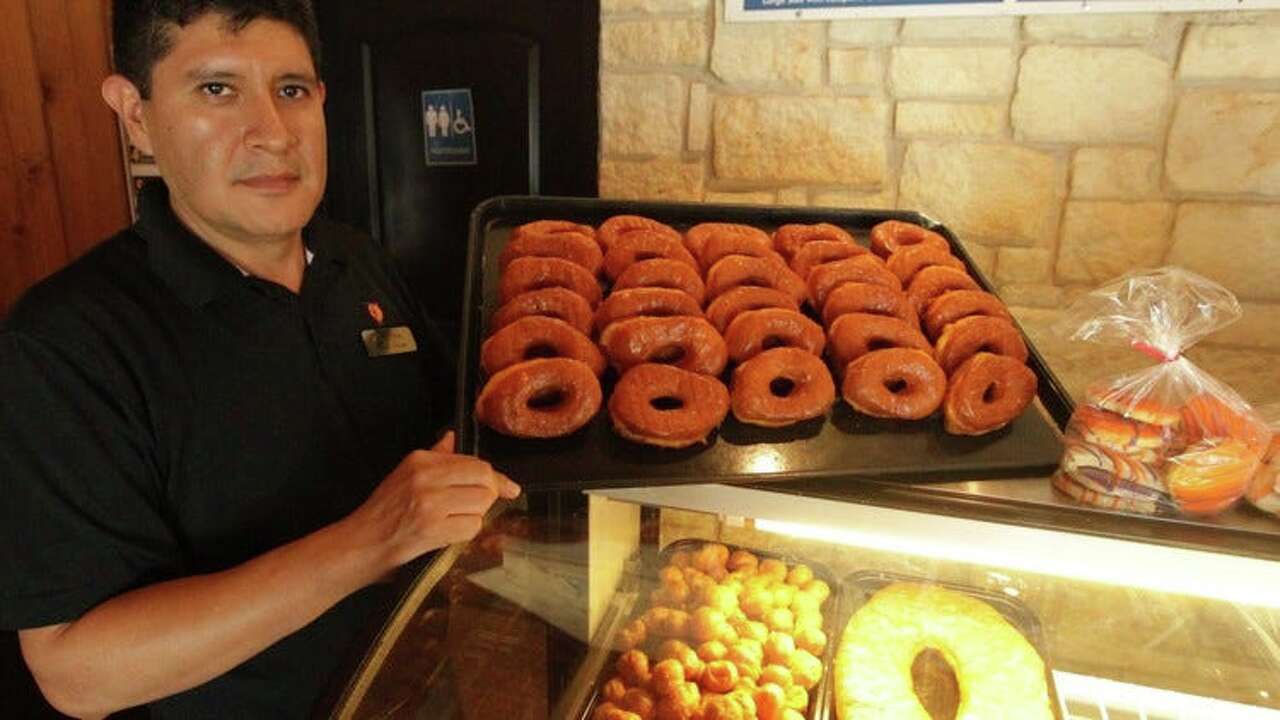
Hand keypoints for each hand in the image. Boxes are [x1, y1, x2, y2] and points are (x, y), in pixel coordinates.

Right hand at [345, 431, 520, 571]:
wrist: (361, 543)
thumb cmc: (384, 511)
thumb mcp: (404, 474)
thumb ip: (434, 456)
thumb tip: (452, 437)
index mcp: (421, 460)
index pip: (475, 463)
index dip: (496, 478)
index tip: (509, 488)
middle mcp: (426, 476)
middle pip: (485, 481)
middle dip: (488, 497)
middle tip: (473, 508)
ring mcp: (430, 503)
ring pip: (482, 504)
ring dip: (475, 516)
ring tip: (453, 520)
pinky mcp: (432, 529)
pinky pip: (472, 527)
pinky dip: (466, 532)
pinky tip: (448, 533)